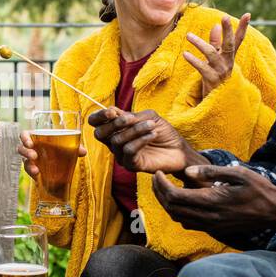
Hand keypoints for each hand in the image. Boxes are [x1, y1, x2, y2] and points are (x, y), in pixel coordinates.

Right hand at [19, 129, 86, 180]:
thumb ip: (75, 148)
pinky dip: (32, 173)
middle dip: (25, 152)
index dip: (24, 137)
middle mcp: (31, 149)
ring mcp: (31, 161)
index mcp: (37, 139)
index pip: (25, 135)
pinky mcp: (33, 171)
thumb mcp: (69, 148)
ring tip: (36, 170)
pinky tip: (38, 175)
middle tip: (34, 156)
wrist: (62, 168)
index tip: (30, 143)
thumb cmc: (62, 152)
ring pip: (23, 161)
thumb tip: (83, 151)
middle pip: (20, 148)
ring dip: (28, 164)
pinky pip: (29, 171)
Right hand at [87, 107, 202, 174]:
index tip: (112, 111)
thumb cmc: (164, 133)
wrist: (179, 150)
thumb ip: (132, 115)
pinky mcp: (131, 165)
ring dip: (135, 130)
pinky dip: (140, 140)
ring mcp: (122, 155)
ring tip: (151, 125)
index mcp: (116, 129)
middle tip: (131, 119)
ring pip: (117, 141)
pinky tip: (152, 134)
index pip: (96, 123)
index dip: (99, 116)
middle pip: (100, 134)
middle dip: (114, 124)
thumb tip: (114, 113)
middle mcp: (115, 143)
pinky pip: (129, 151)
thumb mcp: (149, 117)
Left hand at [151, 163, 275, 238]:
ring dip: (166, 203)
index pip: (175, 196)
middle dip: (159, 193)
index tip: (157, 173)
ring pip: (177, 218)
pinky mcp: (213, 229)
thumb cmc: (259, 189)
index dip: (161, 185)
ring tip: (163, 187)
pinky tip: (180, 199)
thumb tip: (187, 171)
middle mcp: (208, 217)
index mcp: (211, 201)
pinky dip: (178, 212)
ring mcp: (210, 226)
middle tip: (155, 178)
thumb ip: (211, 171)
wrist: (275, 212)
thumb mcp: (238, 174)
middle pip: (171, 209)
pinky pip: (188, 223)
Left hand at [184, 13, 248, 96]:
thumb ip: (215, 43)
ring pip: (212, 54)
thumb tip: (215, 26)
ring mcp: (220, 71)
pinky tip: (185, 54)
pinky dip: (193, 60)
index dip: (243, 27)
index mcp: (229, 56)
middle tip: (225, 17)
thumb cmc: (216, 76)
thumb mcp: (216, 59)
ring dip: (200, 44)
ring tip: (188, 36)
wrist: (217, 101)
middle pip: (229, 44)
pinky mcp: (211, 79)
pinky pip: (202, 68)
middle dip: (228, 31)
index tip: (248, 14)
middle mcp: (227, 62)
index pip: (238, 40)